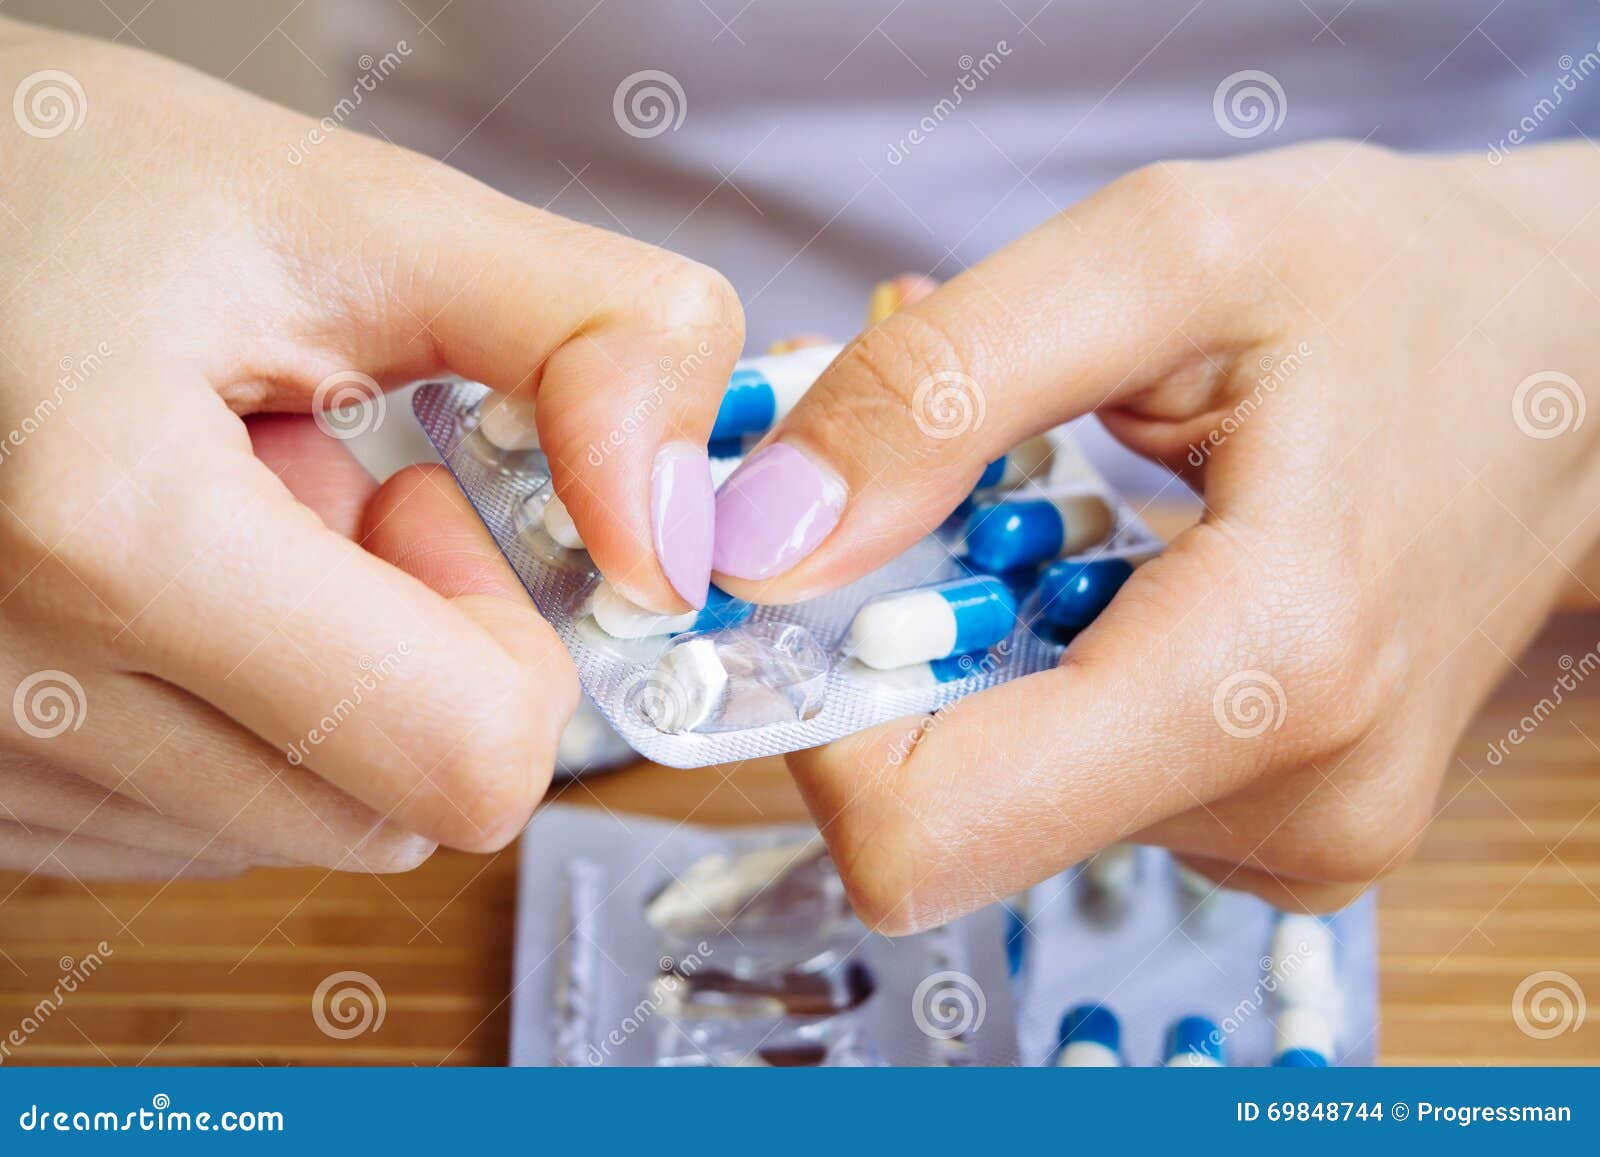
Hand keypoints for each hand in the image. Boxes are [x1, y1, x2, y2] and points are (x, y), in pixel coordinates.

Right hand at [0, 21, 741, 875]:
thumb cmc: (69, 186)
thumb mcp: (356, 216)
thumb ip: (584, 345)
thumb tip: (680, 536)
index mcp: (115, 532)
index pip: (465, 763)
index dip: (506, 644)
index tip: (424, 504)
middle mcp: (17, 691)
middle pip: (401, 816)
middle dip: (415, 655)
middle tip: (306, 484)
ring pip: (304, 827)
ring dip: (319, 686)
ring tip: (208, 510)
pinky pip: (200, 825)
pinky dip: (232, 715)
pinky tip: (155, 576)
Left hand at [712, 140, 1599, 928]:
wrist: (1580, 368)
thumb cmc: (1408, 290)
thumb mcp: (1166, 259)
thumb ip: (944, 390)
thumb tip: (769, 538)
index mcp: (1272, 669)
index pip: (933, 832)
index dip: (816, 722)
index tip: (799, 585)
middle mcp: (1292, 802)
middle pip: (955, 813)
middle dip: (895, 657)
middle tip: (936, 500)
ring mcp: (1295, 833)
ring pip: (1014, 793)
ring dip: (979, 649)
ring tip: (1059, 513)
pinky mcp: (1283, 824)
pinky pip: (1084, 779)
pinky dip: (1048, 672)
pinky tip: (1111, 569)